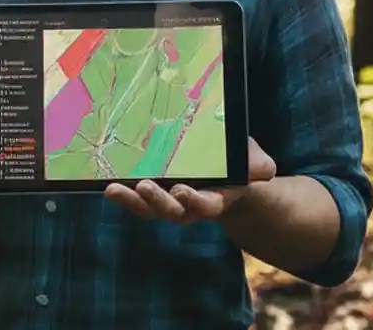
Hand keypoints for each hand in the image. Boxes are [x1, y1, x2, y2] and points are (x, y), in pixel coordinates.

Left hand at [104, 137, 276, 223]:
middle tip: (145, 187)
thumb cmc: (240, 164)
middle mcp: (190, 206)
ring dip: (132, 201)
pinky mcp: (154, 195)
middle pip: (172, 211)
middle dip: (158, 201)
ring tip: (114, 189)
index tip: (182, 190)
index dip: (194, 200)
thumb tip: (264, 170)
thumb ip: (259, 166)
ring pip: (150, 209)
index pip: (205, 205)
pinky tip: (108, 186)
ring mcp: (170, 202)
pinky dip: (123, 196)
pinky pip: (136, 199)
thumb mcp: (254, 161)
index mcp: (216, 198)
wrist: (226, 170)